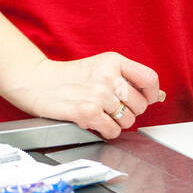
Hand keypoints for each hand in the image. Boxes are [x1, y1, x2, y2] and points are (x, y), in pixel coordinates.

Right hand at [20, 53, 163, 139]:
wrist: (36, 82)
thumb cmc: (68, 77)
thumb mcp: (100, 66)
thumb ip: (126, 78)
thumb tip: (156, 95)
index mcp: (113, 60)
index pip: (149, 79)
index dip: (152, 94)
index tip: (146, 99)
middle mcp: (108, 76)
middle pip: (140, 105)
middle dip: (130, 111)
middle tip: (114, 108)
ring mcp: (98, 95)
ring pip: (128, 121)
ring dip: (117, 123)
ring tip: (102, 114)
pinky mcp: (87, 113)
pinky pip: (113, 131)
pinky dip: (107, 131)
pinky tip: (96, 123)